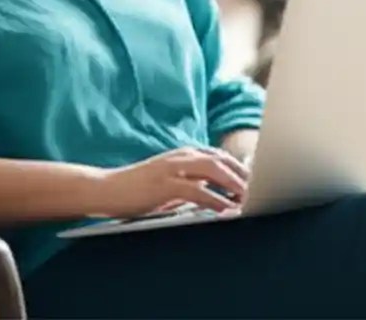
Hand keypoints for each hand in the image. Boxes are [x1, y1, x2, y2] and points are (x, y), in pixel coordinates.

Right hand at [82, 147, 249, 217]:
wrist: (106, 189)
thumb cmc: (137, 189)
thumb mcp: (168, 183)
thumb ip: (191, 184)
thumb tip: (219, 196)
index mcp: (182, 155)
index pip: (219, 157)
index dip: (239, 169)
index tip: (256, 183)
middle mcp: (179, 157)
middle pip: (220, 160)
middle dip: (242, 176)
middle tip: (259, 192)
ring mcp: (171, 169)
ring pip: (212, 170)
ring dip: (233, 185)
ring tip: (248, 199)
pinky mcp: (163, 184)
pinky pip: (196, 190)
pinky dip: (214, 200)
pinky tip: (225, 210)